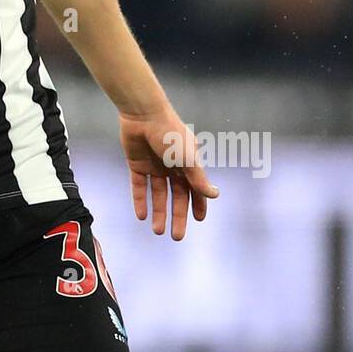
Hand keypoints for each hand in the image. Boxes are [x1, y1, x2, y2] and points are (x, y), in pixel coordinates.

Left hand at [120, 107, 218, 240]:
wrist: (143, 114)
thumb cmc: (170, 134)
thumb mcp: (187, 159)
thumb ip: (199, 178)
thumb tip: (215, 195)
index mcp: (187, 164)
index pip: (195, 189)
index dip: (197, 204)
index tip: (198, 221)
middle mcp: (172, 167)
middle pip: (176, 196)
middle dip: (177, 216)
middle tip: (177, 237)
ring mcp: (154, 166)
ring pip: (157, 194)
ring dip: (158, 212)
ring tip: (157, 231)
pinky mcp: (136, 164)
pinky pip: (138, 186)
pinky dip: (140, 200)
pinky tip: (141, 216)